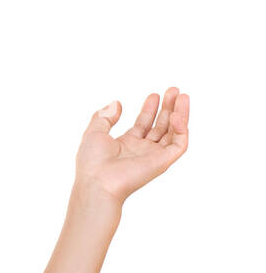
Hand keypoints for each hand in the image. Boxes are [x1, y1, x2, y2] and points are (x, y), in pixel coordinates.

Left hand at [75, 87, 188, 204]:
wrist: (98, 182)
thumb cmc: (92, 162)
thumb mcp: (94, 133)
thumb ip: (104, 117)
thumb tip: (116, 103)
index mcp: (126, 144)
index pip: (143, 124)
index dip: (149, 109)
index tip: (154, 95)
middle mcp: (142, 150)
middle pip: (160, 126)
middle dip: (168, 108)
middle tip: (173, 90)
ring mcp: (153, 155)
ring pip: (173, 132)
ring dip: (180, 114)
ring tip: (182, 96)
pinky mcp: (163, 161)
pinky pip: (179, 144)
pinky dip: (182, 129)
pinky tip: (177, 115)